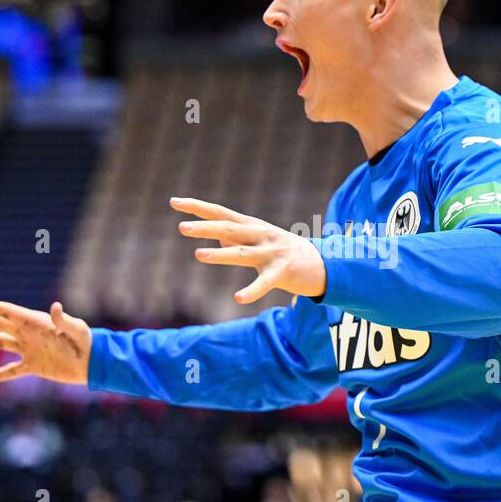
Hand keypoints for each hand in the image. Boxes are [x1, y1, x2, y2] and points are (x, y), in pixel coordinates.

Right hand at [0, 299, 91, 383]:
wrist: (93, 363)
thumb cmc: (87, 343)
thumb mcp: (78, 330)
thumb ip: (65, 320)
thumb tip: (55, 307)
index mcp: (35, 323)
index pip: (7, 312)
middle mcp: (29, 334)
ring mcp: (29, 350)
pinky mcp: (34, 366)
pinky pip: (12, 371)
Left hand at [172, 196, 325, 303]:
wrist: (326, 264)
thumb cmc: (288, 253)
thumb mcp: (262, 243)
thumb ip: (239, 240)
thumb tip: (218, 240)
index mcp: (253, 227)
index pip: (221, 214)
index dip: (198, 208)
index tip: (174, 202)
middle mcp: (260, 236)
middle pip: (229, 229)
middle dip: (205, 228)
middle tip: (182, 227)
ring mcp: (272, 253)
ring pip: (242, 254)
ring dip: (220, 255)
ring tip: (199, 255)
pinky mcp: (283, 272)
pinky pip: (264, 283)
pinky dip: (251, 291)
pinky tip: (238, 298)